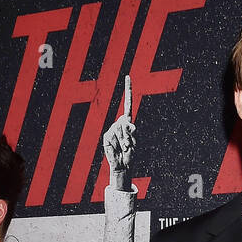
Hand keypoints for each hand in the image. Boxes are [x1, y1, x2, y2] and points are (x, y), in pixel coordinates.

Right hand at [103, 75, 135, 190]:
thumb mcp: (135, 142)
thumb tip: (126, 120)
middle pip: (125, 121)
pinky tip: (118, 148)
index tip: (127, 76)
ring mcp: (112, 129)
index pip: (128, 104)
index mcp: (128, 122)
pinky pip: (113, 135)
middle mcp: (119, 123)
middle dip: (129, 134)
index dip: (128, 91)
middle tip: (129, 145)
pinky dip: (118, 143)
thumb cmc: (130, 154)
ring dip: (125, 140)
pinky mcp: (107, 136)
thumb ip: (131, 130)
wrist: (123, 165)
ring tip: (124, 148)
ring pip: (119, 129)